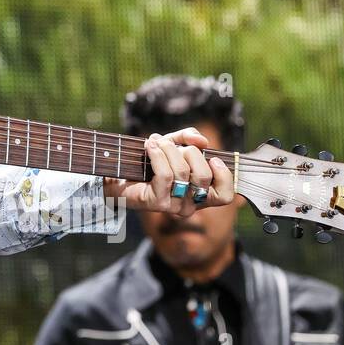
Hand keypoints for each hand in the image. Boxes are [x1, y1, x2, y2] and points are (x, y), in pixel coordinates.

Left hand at [103, 127, 233, 216]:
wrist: (118, 171)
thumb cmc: (150, 160)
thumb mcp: (174, 144)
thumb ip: (190, 139)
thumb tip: (203, 142)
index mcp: (200, 195)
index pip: (224, 196)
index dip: (224, 175)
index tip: (212, 157)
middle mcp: (190, 205)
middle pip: (203, 176)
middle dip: (190, 152)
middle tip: (173, 145)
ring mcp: (173, 206)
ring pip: (183, 173)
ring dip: (169, 150)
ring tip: (156, 142)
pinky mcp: (156, 203)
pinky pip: (165, 175)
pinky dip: (158, 155)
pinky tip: (149, 146)